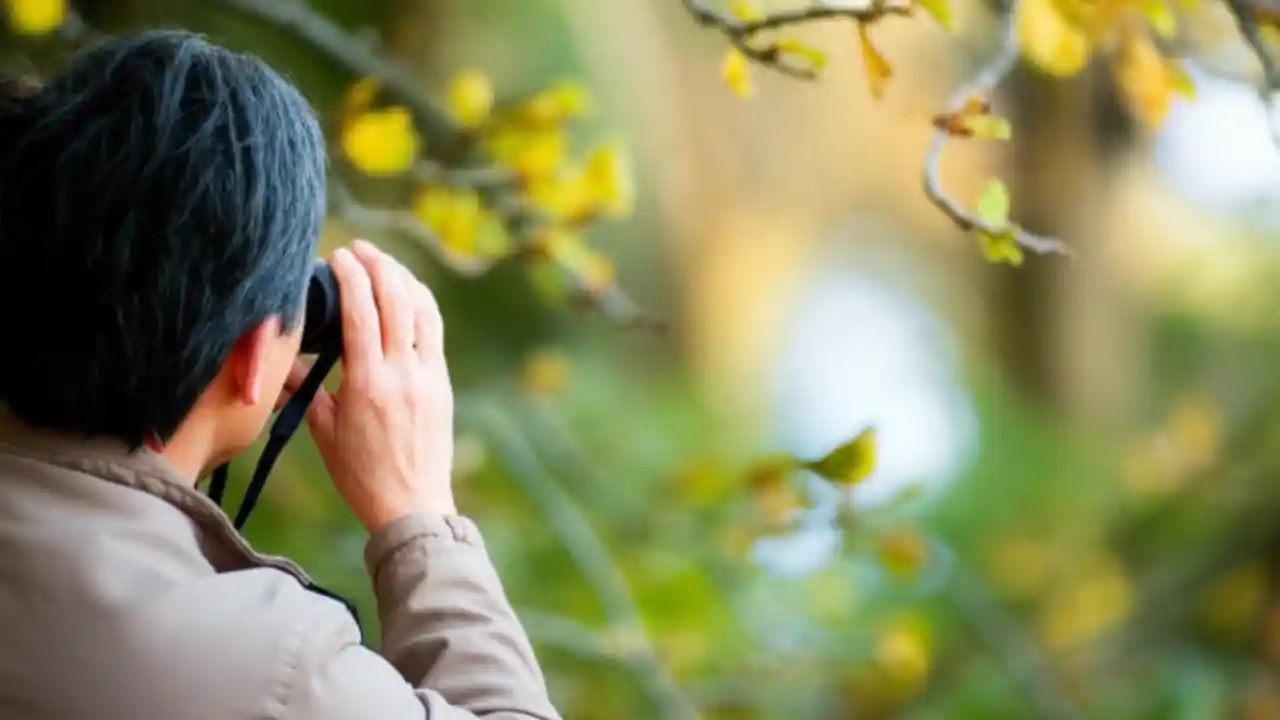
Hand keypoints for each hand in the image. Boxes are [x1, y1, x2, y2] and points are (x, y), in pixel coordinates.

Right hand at [286, 239, 455, 531]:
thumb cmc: (362, 476)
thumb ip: (306, 390)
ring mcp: (428, 376)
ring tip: (384, 262)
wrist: (412, 507)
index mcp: (367, 384)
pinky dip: (421, 303)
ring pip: (423, 309)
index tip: (338, 256)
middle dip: (378, 266)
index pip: (360, 312)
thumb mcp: (325, 433)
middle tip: (360, 249)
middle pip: (395, 300)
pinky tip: (408, 293)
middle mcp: (402, 373)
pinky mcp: (443, 383)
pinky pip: (434, 331)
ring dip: (404, 278)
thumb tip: (284, 360)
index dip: (351, 277)